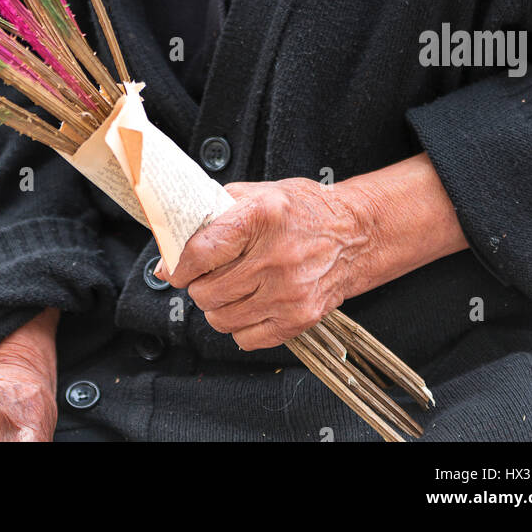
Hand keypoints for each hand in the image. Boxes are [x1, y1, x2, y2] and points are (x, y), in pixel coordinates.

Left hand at [157, 177, 374, 351]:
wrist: (356, 235)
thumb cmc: (306, 211)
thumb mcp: (261, 192)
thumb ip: (217, 212)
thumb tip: (175, 243)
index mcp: (262, 216)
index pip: (202, 251)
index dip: (179, 265)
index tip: (175, 269)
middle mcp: (275, 257)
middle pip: (207, 291)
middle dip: (197, 285)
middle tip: (206, 276)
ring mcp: (288, 292)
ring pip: (221, 318)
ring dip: (216, 307)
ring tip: (229, 289)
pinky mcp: (299, 319)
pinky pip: (246, 339)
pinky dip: (239, 326)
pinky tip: (249, 304)